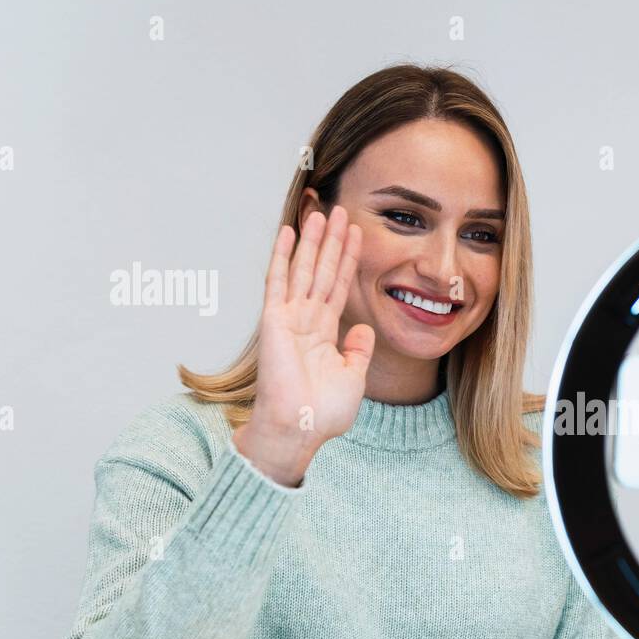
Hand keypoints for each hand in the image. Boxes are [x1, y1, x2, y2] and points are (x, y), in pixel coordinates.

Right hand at [232, 206, 372, 486]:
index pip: (338, 287)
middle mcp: (306, 321)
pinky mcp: (274, 321)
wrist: (299, 428)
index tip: (357, 234)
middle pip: (323, 271)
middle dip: (332, 241)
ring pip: (304, 269)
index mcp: (324, 334)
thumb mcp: (353, 378)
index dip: (348, 260)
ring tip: (320, 210)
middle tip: (341, 210)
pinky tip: (289, 233)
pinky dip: (283, 257)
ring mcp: (289, 319)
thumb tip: (364, 330)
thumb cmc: (322, 412)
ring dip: (312, 240)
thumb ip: (358, 351)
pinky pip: (278, 282)